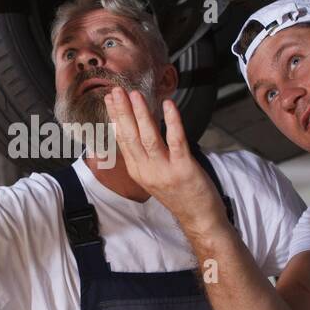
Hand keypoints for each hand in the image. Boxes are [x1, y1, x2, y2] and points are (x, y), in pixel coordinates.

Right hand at [104, 88, 224, 230]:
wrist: (199, 218)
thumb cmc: (179, 194)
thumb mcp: (154, 176)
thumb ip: (144, 155)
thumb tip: (138, 129)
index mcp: (138, 171)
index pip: (122, 139)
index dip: (115, 117)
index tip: (110, 99)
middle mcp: (147, 171)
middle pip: (130, 136)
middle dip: (122, 112)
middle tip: (116, 91)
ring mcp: (164, 170)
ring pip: (148, 137)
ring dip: (141, 114)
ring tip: (135, 95)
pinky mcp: (183, 169)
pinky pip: (176, 141)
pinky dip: (172, 121)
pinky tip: (168, 105)